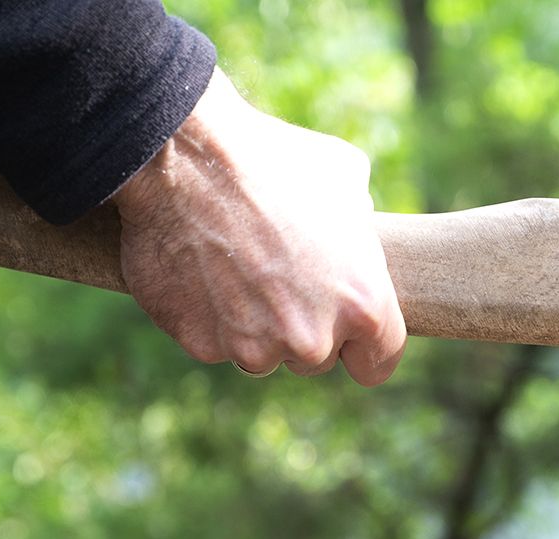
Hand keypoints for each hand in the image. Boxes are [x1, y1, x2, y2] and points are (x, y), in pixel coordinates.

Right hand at [111, 69, 405, 384]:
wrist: (180, 155)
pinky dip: (210, 317)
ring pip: (265, 355)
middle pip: (317, 359)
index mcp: (363, 304)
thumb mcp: (344, 177)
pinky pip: (215, 342)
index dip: (362, 345)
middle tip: (279, 273)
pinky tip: (202, 270)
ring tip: (237, 265)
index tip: (347, 333)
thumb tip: (357, 242)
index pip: (378, 361)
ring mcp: (255, 348)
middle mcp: (312, 339)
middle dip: (303, 326)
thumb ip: (360, 230)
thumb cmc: (270, 158)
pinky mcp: (203, 345)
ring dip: (256, 326)